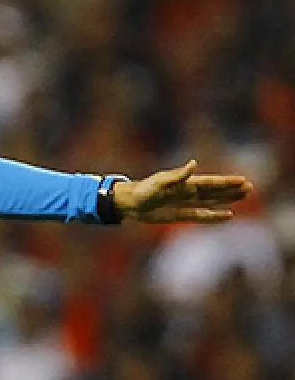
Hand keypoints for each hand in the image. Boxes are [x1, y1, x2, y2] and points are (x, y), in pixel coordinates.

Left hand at [113, 160, 251, 223]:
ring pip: (210, 201)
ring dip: (226, 199)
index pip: (209, 182)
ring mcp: (184, 203)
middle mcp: (186, 191)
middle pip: (214, 191)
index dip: (226, 182)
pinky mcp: (179, 215)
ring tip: (243, 197)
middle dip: (231, 189)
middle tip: (250, 187)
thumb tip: (194, 164)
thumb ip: (177, 175)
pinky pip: (201, 215)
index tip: (242, 180)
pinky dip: (214, 216)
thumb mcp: (159, 182)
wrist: (128, 204)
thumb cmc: (142, 190)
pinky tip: (227, 215)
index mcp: (183, 182)